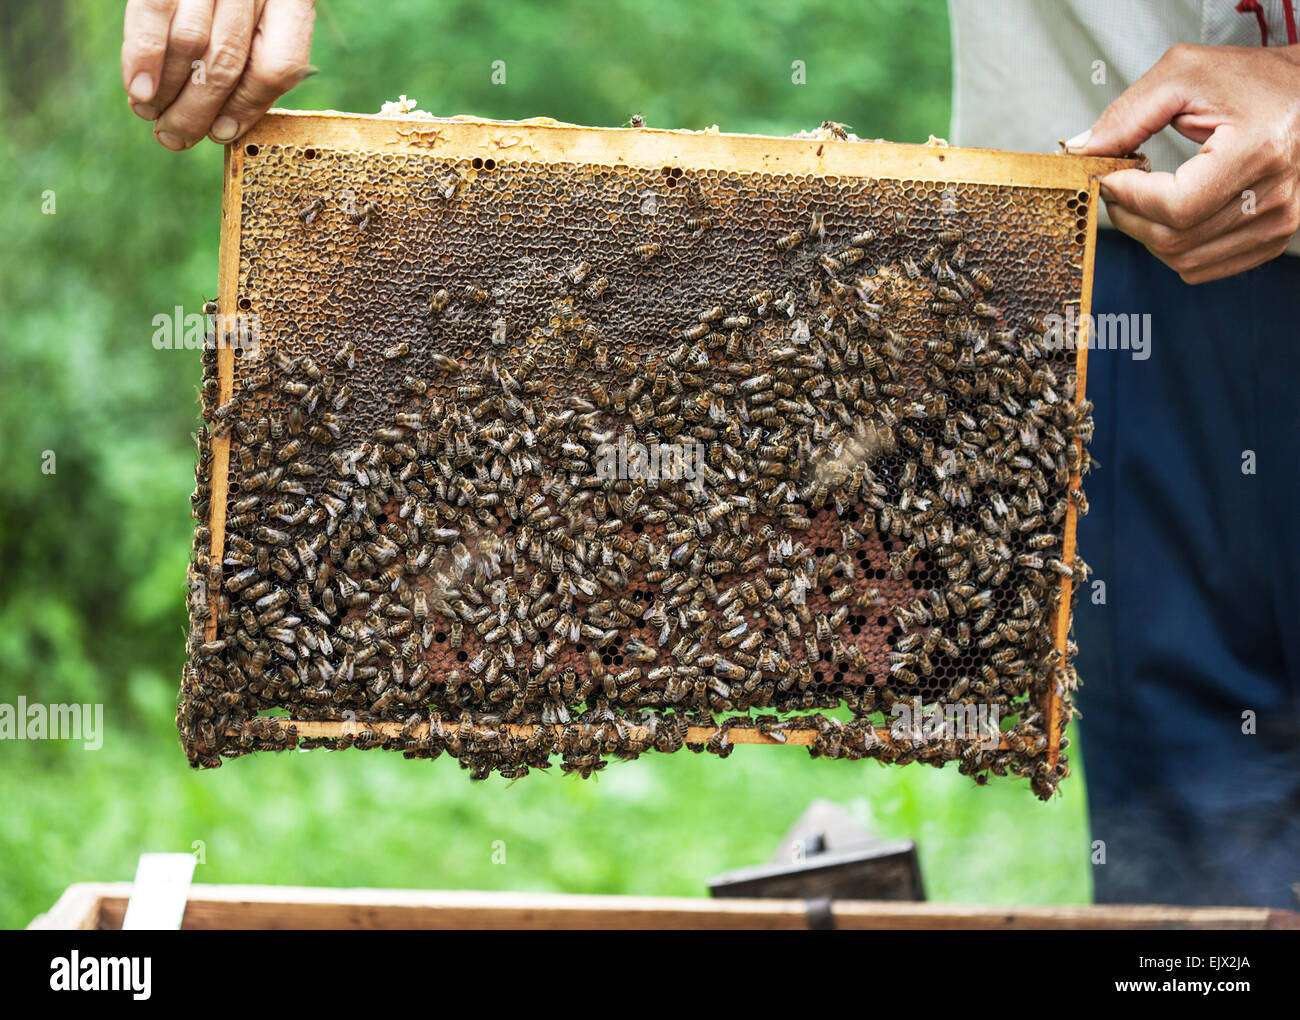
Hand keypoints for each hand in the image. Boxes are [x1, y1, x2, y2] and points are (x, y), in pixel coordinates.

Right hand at [121, 0, 316, 150]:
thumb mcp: (264, 19)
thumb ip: (256, 60)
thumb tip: (224, 126)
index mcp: (292, 1)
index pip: (278, 67)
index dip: (247, 108)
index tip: (221, 134)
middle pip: (228, 61)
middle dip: (197, 110)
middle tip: (175, 137)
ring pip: (190, 43)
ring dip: (168, 90)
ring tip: (151, 114)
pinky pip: (153, 11)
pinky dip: (142, 56)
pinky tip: (139, 90)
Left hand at [1065, 43, 1299, 283]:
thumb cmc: (1248, 79)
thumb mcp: (1184, 74)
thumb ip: (1129, 114)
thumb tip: (1084, 151)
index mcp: (1258, 150)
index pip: (1176, 206)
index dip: (1130, 197)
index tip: (1109, 175)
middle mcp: (1275, 196)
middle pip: (1174, 240)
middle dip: (1130, 216)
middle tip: (1118, 187)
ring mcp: (1279, 223)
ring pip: (1183, 261)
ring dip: (1148, 234)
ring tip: (1144, 197)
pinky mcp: (1272, 239)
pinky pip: (1202, 268)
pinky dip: (1173, 248)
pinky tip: (1171, 214)